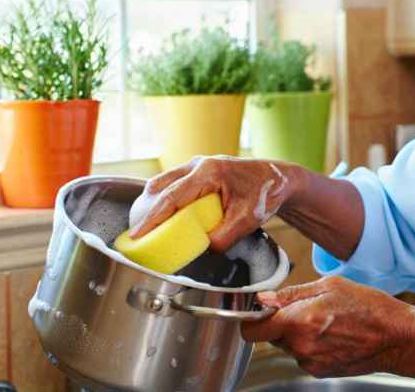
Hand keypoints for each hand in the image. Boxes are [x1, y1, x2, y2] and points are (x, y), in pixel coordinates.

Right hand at [128, 155, 303, 252]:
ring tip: (146, 226)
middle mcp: (199, 164)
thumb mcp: (247, 220)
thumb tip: (203, 248)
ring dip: (154, 202)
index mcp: (208, 172)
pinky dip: (165, 198)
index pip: (172, 197)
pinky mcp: (199, 172)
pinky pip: (175, 183)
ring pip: (165, 182)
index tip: (138, 234)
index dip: (152, 218)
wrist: (278, 178)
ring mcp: (198, 165)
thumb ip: (224, 236)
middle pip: (161, 185)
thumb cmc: (265, 193)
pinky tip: (164, 216)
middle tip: (135, 232)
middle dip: (146, 209)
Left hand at [239, 276, 414, 378]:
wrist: (396, 337)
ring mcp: (310, 362)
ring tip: (325, 321)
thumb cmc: (368, 307)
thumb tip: (263, 299)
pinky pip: (304, 356)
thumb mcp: (328, 286)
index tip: (261, 312)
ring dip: (298, 335)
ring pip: (288, 346)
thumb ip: (290, 294)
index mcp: (299, 321)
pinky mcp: (320, 372)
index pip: (252, 331)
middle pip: (271, 337)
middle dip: (281, 324)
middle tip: (306, 310)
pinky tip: (332, 335)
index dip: (253, 320)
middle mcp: (301, 347)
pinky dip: (311, 346)